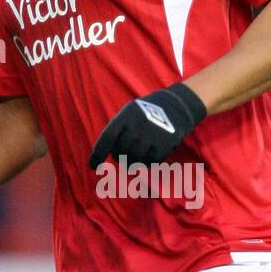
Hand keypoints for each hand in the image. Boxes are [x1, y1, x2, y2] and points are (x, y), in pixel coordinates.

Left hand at [89, 82, 206, 167]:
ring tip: (138, 154)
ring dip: (133, 161)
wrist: (177, 105)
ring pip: (134, 160)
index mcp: (125, 117)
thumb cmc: (147, 111)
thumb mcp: (128, 112)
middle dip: (119, 157)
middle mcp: (137, 126)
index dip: (97, 154)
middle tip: (123, 154)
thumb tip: (106, 152)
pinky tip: (151, 153)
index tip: (93, 166)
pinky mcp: (165, 144)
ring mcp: (151, 136)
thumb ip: (117, 129)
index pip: (107, 138)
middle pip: (120, 153)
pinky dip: (148, 162)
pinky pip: (150, 162)